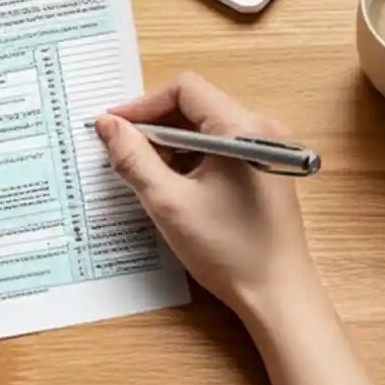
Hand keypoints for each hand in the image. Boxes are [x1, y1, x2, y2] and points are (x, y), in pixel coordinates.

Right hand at [94, 73, 315, 314]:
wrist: (277, 295)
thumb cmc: (229, 251)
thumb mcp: (169, 203)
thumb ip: (134, 158)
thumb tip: (107, 125)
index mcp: (242, 129)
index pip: (185, 90)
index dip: (143, 104)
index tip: (113, 127)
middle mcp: (261, 129)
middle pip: (196, 106)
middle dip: (154, 125)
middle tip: (122, 151)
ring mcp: (265, 148)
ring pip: (205, 128)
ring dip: (171, 144)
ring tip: (144, 173)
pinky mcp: (263, 168)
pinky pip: (219, 148)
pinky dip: (190, 158)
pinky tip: (172, 185)